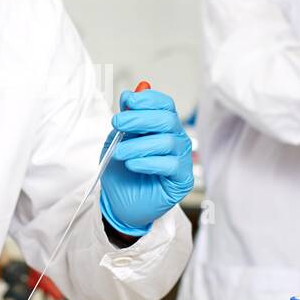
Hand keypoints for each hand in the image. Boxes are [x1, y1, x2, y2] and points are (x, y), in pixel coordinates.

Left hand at [98, 88, 193, 237]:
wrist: (120, 204)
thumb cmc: (122, 172)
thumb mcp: (117, 140)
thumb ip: (126, 118)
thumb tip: (130, 95)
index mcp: (163, 127)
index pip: (165, 105)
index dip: (148, 99)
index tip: (128, 101)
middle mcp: (176, 139)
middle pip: (167, 120)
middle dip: (139, 119)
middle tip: (117, 123)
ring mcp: (182, 159)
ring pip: (167, 142)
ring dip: (138, 145)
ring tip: (119, 153)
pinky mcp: (182, 179)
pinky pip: (170, 165)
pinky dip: (148, 162)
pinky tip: (132, 165)